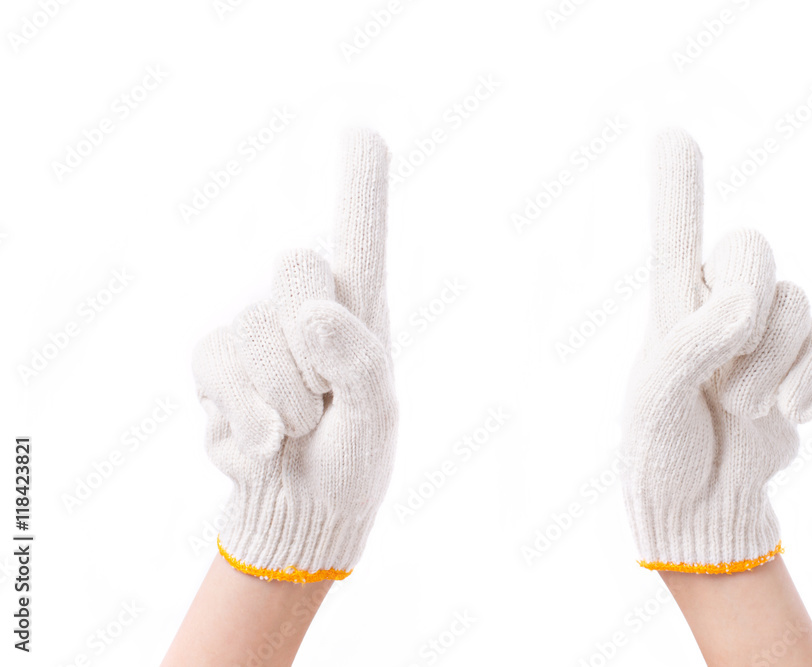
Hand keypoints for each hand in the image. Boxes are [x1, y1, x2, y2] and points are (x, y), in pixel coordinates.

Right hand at [192, 129, 396, 581]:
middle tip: (326, 399)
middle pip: (296, 266)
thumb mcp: (376, 415)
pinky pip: (218, 373)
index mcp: (360, 305)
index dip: (358, 182)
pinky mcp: (213, 357)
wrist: (300, 508)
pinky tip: (267, 440)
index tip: (359, 128)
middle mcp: (304, 301)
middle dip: (313, 349)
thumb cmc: (352, 455)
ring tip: (300, 426)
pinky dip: (250, 425)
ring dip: (285, 405)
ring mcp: (253, 325)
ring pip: (254, 336)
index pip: (359, 232)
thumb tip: (311, 314)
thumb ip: (360, 363)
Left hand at [621, 129, 811, 572]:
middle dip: (746, 302)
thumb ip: (694, 342)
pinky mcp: (802, 361)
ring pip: (795, 302)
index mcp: (668, 306)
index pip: (674, 234)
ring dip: (769, 365)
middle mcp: (716, 305)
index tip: (670, 136)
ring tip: (736, 408)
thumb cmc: (662, 451)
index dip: (677, 187)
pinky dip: (811, 380)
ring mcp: (763, 332)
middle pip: (751, 248)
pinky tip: (788, 414)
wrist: (704, 508)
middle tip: (719, 373)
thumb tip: (749, 302)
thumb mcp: (657, 399)